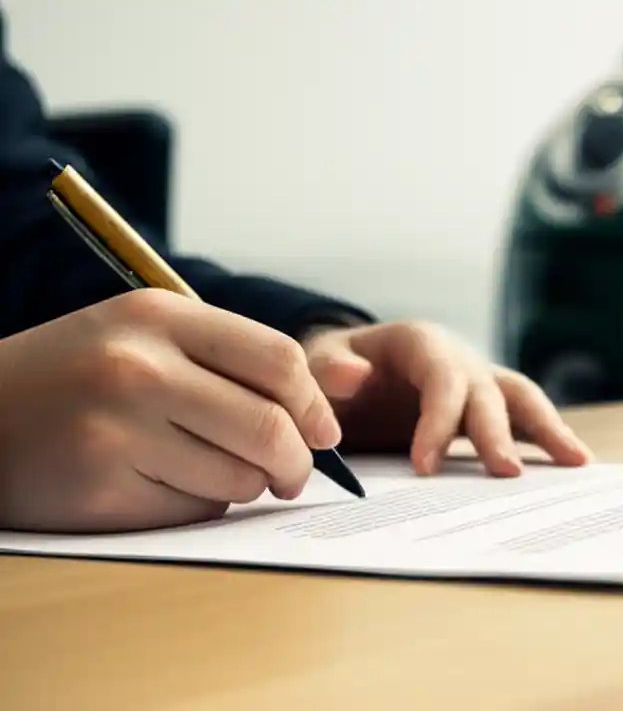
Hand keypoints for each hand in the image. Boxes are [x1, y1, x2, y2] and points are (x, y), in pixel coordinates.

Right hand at [0, 290, 342, 532]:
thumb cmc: (79, 377)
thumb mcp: (146, 335)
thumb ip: (235, 359)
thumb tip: (338, 403)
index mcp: (158, 317)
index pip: (279, 361)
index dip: (315, 405)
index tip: (323, 432)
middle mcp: (138, 368)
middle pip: (270, 427)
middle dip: (298, 463)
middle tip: (293, 475)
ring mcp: (116, 431)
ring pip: (239, 478)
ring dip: (244, 486)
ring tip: (204, 468)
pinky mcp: (101, 490)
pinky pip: (194, 510)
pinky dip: (197, 506)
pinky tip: (159, 484)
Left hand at [299, 321, 591, 476]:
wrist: (346, 374)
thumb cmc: (332, 371)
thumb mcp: (317, 363)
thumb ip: (329, 369)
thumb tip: (354, 377)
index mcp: (421, 344)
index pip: (441, 381)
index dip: (437, 422)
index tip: (424, 468)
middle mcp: (461, 360)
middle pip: (489, 393)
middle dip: (498, 433)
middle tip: (505, 473)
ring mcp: (481, 384)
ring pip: (522, 400)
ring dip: (548, 429)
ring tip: (576, 461)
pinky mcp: (489, 411)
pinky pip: (524, 422)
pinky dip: (548, 440)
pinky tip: (573, 464)